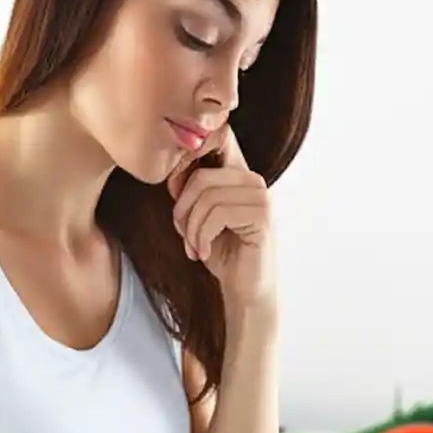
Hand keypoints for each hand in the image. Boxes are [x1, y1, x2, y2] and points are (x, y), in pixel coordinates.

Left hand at [167, 126, 276, 312]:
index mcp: (239, 174)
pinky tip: (205, 252)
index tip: (175, 196)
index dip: (187, 162)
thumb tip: (169, 171)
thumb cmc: (222, 251)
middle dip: (183, 210)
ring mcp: (261, 197)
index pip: (214, 143)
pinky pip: (217, 215)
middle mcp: (253, 180)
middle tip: (184, 234)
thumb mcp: (199, 215)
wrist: (244, 288)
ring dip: (192, 229)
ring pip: (207, 198)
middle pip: (202, 177)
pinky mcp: (263, 216)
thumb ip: (190, 190)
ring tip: (196, 247)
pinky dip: (203, 237)